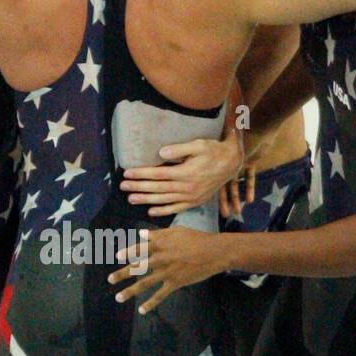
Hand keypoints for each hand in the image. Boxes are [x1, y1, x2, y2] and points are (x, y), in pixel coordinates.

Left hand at [109, 226, 225, 313]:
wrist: (213, 252)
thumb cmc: (196, 238)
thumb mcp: (176, 231)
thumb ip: (158, 234)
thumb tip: (142, 234)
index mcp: (160, 245)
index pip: (140, 249)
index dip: (128, 252)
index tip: (117, 256)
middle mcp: (160, 259)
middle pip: (138, 267)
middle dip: (122, 274)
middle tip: (110, 280)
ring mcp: (166, 272)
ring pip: (145, 283)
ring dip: (130, 291)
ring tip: (118, 297)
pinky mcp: (175, 283)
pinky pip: (160, 295)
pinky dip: (150, 303)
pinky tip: (142, 310)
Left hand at [121, 135, 241, 217]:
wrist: (232, 163)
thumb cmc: (213, 151)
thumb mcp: (198, 145)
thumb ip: (179, 150)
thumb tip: (160, 153)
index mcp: (186, 172)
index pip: (158, 174)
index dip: (141, 174)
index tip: (127, 173)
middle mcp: (187, 187)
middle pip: (157, 188)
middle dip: (139, 187)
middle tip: (123, 186)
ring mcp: (191, 196)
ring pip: (164, 199)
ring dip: (146, 199)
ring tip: (131, 199)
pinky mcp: (195, 201)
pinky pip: (176, 208)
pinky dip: (163, 211)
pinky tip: (151, 211)